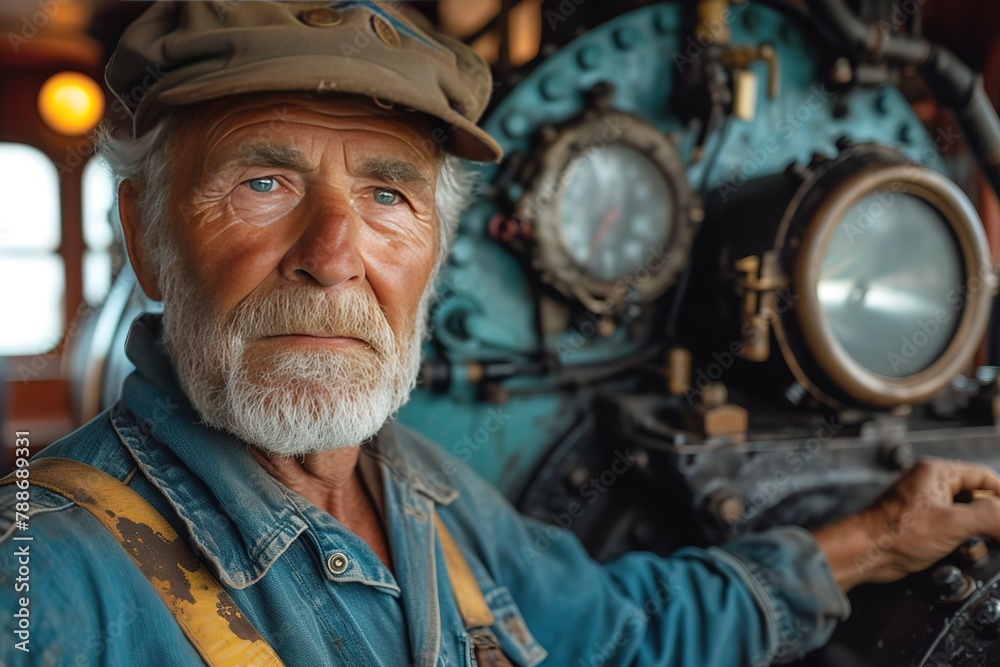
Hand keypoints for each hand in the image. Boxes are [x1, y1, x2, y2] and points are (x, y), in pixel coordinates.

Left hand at [812, 458, 999, 591]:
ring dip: (977, 530)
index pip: (984, 477)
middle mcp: (930, 484)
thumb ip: (990, 517)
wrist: (866, 552)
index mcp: (937, 472)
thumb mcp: (954, 523)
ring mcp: (925, 504)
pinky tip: (963, 550)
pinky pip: (953, 527)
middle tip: (995, 533)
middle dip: (991, 516)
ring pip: (967, 514)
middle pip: (977, 495)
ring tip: (980, 542)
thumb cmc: (896, 533)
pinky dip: (963, 538)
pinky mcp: (921, 523)